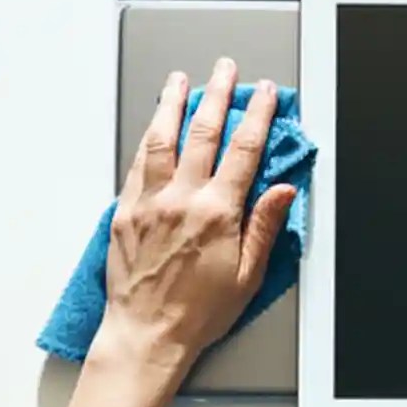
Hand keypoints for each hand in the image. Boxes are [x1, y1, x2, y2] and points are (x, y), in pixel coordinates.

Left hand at [101, 58, 295, 368]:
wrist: (146, 336)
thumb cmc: (198, 314)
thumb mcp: (249, 275)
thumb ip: (265, 226)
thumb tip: (282, 189)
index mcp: (217, 214)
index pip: (244, 150)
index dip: (258, 115)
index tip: (265, 93)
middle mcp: (181, 200)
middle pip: (203, 132)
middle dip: (218, 94)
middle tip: (225, 69)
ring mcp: (148, 202)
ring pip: (162, 139)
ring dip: (173, 103)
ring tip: (180, 80)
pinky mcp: (124, 212)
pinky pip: (137, 164)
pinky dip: (147, 138)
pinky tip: (153, 125)